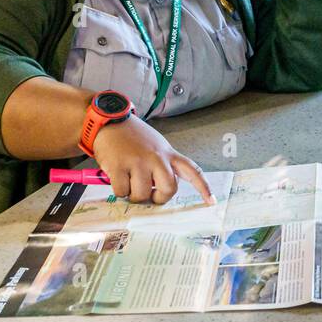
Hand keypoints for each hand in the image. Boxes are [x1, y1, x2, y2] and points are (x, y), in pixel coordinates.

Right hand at [91, 115, 213, 205]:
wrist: (110, 120)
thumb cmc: (134, 137)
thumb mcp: (156, 146)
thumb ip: (163, 165)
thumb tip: (161, 191)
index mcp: (168, 153)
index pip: (192, 171)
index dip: (203, 187)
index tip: (211, 201)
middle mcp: (156, 157)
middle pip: (169, 189)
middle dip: (158, 198)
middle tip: (149, 194)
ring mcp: (138, 161)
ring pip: (142, 194)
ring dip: (134, 195)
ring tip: (128, 181)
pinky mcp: (119, 165)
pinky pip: (122, 191)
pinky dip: (119, 190)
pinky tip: (117, 177)